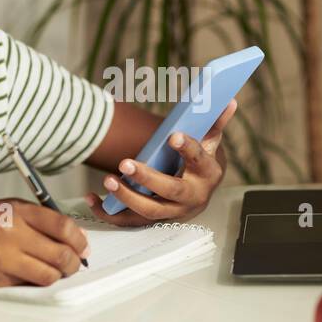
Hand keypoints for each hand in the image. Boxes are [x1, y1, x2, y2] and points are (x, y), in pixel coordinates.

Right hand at [0, 198, 90, 287]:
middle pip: (60, 253)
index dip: (79, 239)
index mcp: (14, 212)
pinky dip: (36, 281)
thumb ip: (35, 218)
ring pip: (48, 274)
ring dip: (58, 275)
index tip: (84, 246)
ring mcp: (2, 260)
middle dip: (75, 261)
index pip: (61, 226)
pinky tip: (32, 274)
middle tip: (76, 262)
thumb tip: (69, 234)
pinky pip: (28, 284)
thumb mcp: (1, 208)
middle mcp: (10, 235)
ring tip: (56, 271)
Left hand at [85, 99, 236, 225]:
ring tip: (109, 180)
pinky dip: (109, 212)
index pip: (199, 160)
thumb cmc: (201, 162)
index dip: (188, 148)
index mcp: (208, 173)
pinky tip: (93, 198)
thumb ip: (215, 122)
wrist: (200, 190)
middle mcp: (193, 196)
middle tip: (125, 163)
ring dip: (127, 198)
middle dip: (147, 178)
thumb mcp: (210, 141)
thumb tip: (228, 101)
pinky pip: (130, 220)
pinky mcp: (155, 219)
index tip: (174, 136)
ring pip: (149, 210)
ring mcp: (173, 211)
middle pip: (170, 190)